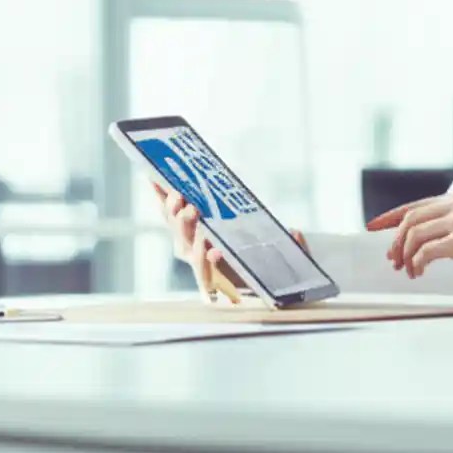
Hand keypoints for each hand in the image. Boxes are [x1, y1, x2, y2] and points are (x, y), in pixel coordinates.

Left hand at [151, 183, 307, 298]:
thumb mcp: (283, 263)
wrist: (242, 271)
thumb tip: (296, 232)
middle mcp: (197, 261)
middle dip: (187, 227)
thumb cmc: (262, 267)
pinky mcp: (180, 229)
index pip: (208, 271)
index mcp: (217, 274)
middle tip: (194, 209)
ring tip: (178, 192)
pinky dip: (162, 196)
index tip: (216, 251)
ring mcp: (186, 246)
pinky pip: (168, 214)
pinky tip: (156, 177)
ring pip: (174, 229)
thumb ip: (293, 251)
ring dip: (173, 210)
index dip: (209, 261)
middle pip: (186, 246)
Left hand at [366, 190, 452, 289]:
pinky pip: (425, 252)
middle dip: (395, 242)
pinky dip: (417, 264)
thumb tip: (425, 242)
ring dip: (405, 256)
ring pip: (413, 234)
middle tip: (393, 260)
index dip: (390, 217)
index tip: (374, 226)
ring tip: (409, 271)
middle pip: (409, 219)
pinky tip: (420, 272)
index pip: (416, 205)